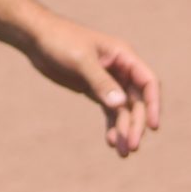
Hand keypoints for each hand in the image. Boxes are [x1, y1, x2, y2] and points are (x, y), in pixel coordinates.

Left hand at [23, 15, 161, 156]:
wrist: (36, 38)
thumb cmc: (60, 41)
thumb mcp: (81, 60)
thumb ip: (100, 82)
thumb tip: (121, 104)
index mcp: (124, 56)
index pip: (148, 82)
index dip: (153, 104)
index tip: (153, 127)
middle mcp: (121, 69)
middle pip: (137, 101)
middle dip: (136, 124)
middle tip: (132, 147)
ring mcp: (109, 80)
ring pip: (124, 109)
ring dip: (125, 129)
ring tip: (122, 153)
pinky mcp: (95, 89)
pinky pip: (110, 110)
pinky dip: (112, 125)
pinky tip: (111, 142)